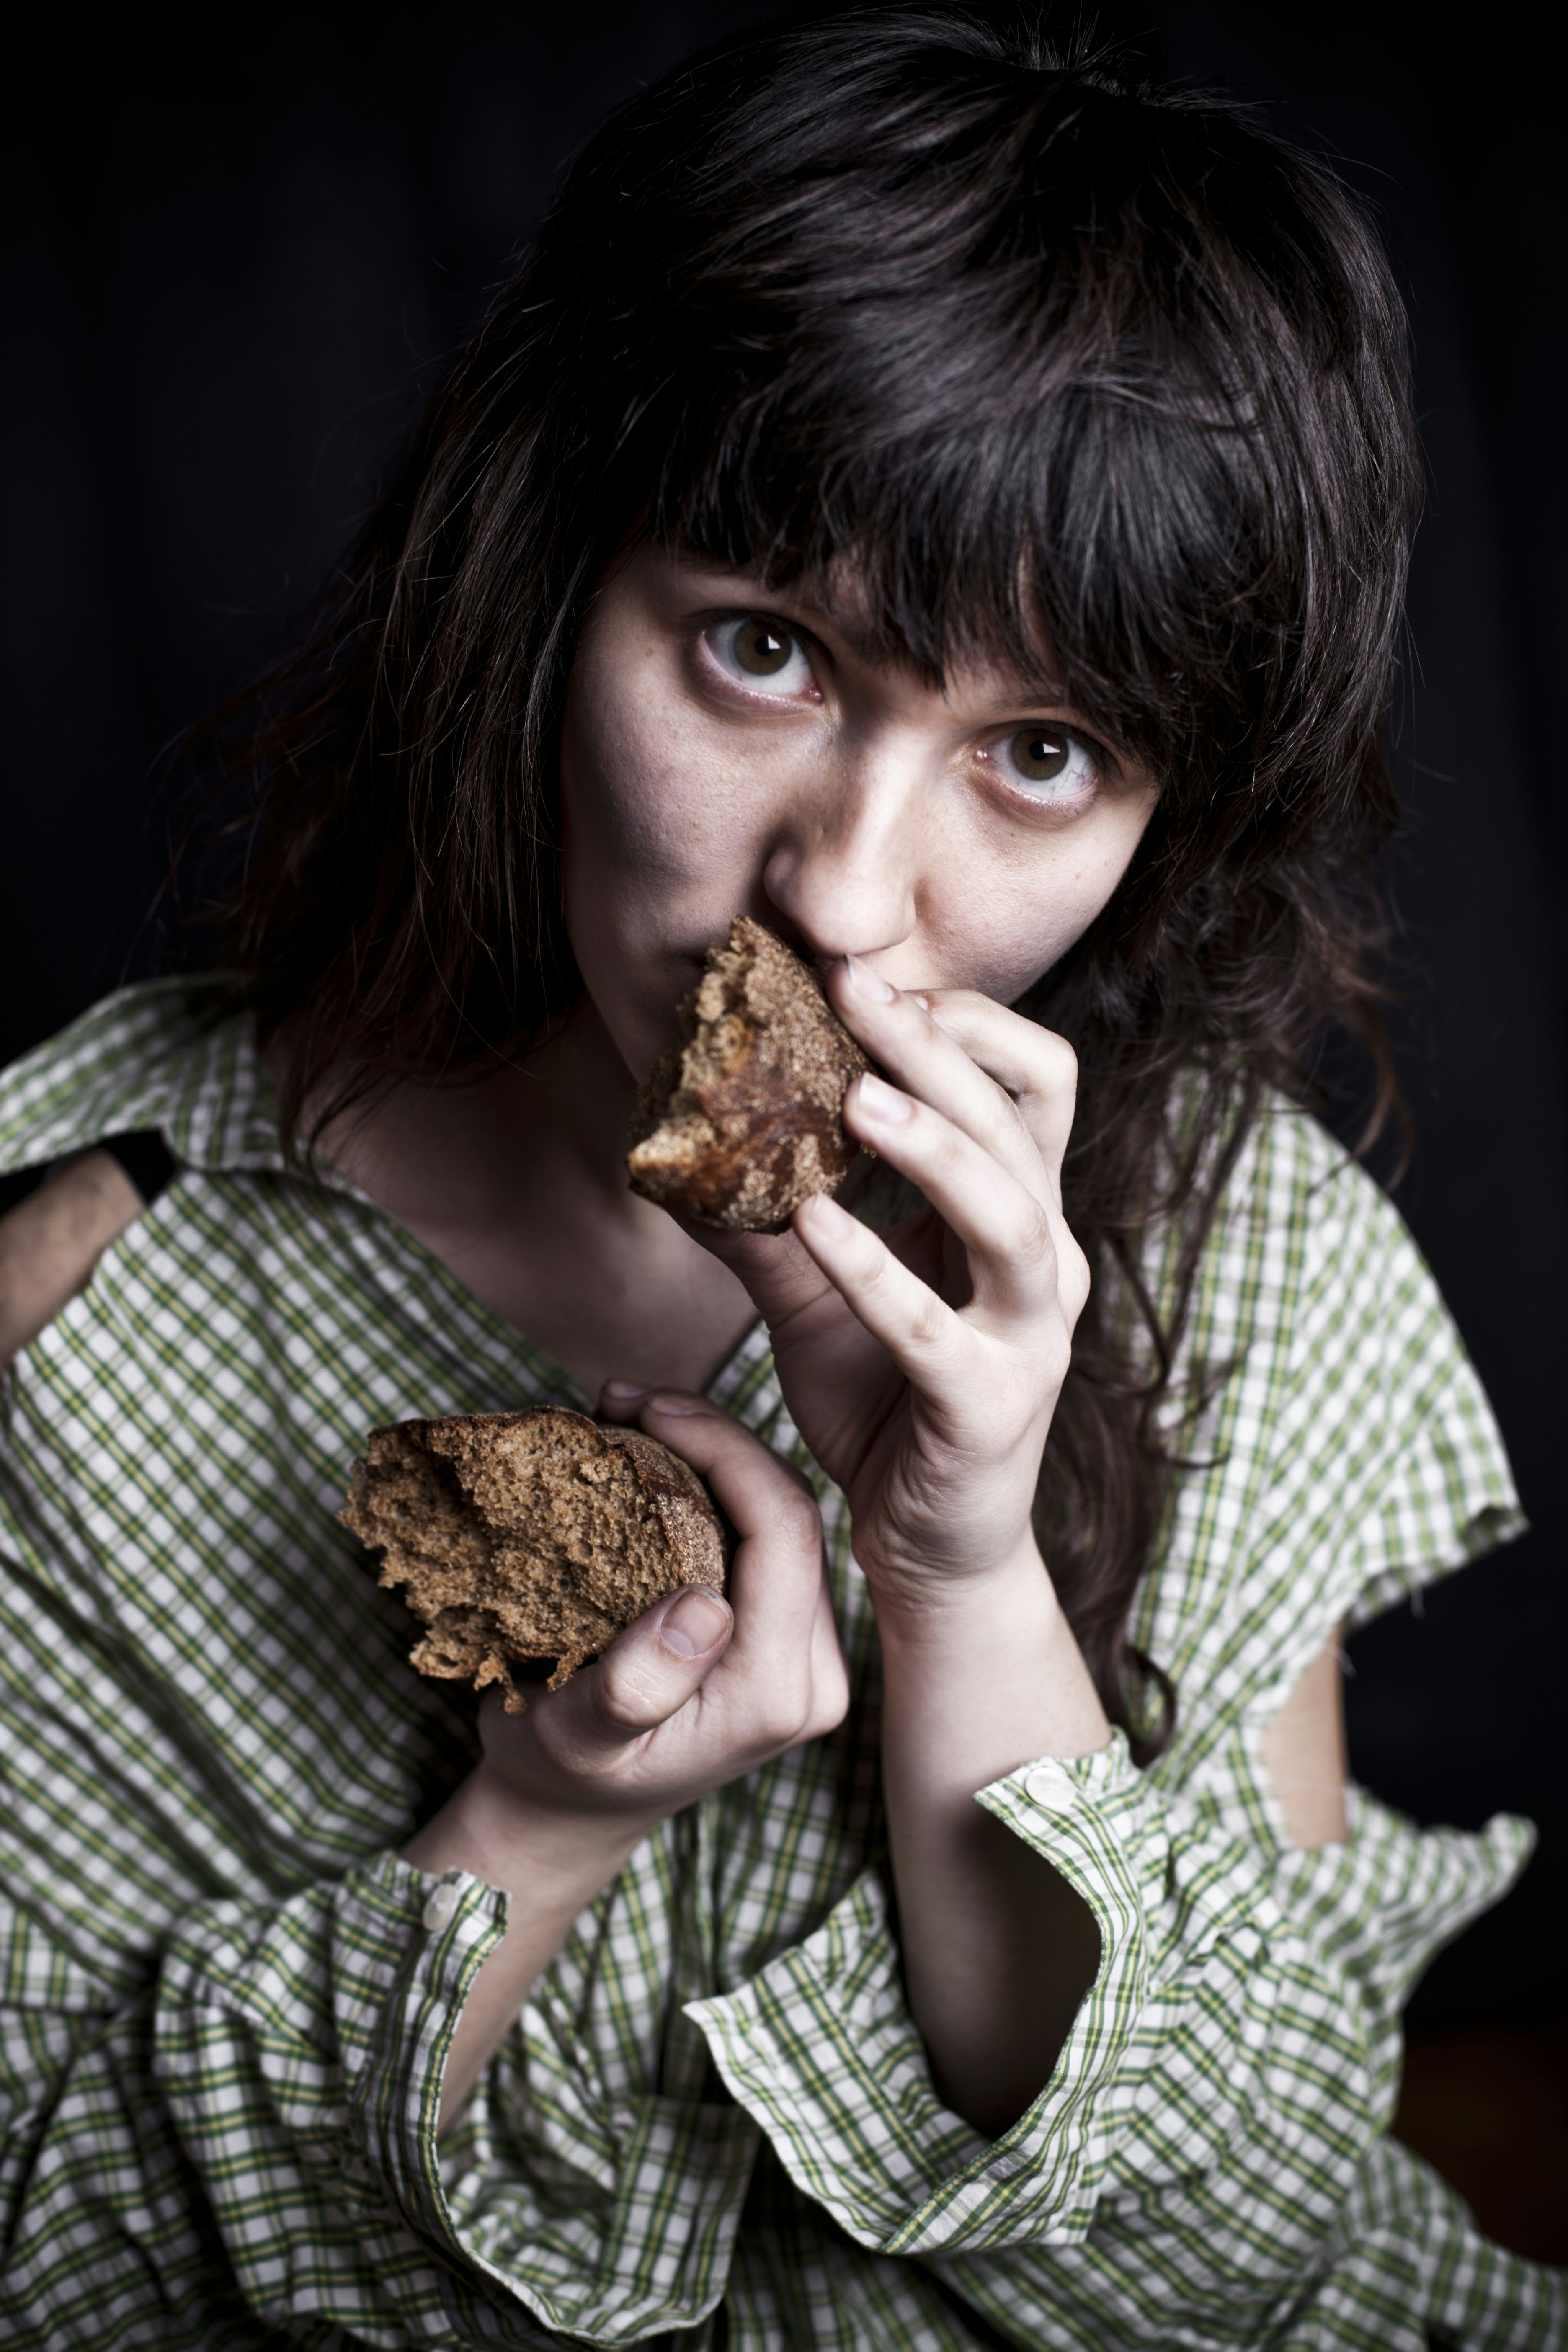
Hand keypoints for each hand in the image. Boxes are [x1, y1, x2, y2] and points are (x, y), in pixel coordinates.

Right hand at [405, 1400, 847, 2129]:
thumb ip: (639, 1685)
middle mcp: (815, 1673)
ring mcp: (805, 1652)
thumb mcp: (579, 1738)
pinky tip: (650, 1450)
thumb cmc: (558, 1776)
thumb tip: (703, 1606)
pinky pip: (759, 1535)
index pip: (783, 1533)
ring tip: (629, 1412)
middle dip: (713, 1438)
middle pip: (791, 1513)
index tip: (646, 1406)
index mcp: (781, 1693)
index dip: (724, 1451)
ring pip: (778, 1514)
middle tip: (627, 1397)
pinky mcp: (781, 1633)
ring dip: (709, 1454)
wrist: (568, 1812)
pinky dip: (707, 1484)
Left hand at [699, 963, 1089, 1612]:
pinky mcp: (992, 1404)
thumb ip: (768, 1219)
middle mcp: (1046, 1259)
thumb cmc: (884, 1405)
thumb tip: (675, 1143)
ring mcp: (1031, 1334)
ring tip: (851, 1100)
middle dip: (938, 1047)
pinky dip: (874, 1270)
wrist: (929, 1545)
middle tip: (852, 985)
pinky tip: (810, 1225)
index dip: (964, 1021)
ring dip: (932, 1145)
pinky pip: (934, 1328)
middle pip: (1022, 1120)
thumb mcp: (817, 1295)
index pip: (1032, 1082)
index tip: (863, 977)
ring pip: (1008, 1213)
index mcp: (1021, 1215)